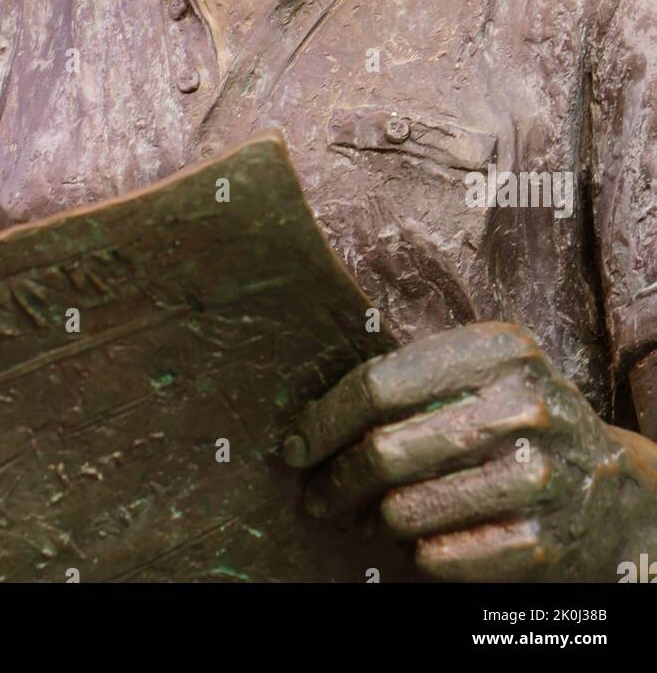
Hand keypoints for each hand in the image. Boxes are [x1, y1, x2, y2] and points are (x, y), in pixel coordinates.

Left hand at [282, 321, 656, 581]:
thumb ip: (413, 379)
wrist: (611, 488)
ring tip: (368, 518)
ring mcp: (537, 476)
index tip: (295, 446)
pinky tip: (417, 542)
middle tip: (318, 495)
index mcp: (499, 349)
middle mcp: (522, 406)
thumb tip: (310, 421)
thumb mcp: (484, 372)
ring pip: (405, 510)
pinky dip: (416, 554)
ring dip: (374, 521)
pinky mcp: (541, 542)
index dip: (324, 421)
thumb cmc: (517, 420)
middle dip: (335, 480)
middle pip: (384, 450)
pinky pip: (439, 557)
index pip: (379, 384)